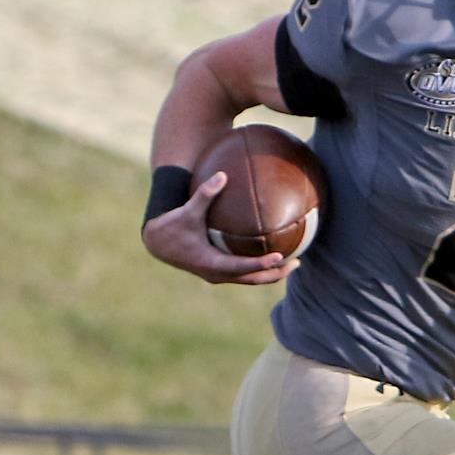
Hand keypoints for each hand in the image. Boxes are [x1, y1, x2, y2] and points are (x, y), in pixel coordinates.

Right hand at [141, 171, 296, 284]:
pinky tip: (274, 256)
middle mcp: (217, 274)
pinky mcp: (219, 272)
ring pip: (250, 279)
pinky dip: (260, 268)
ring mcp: (218, 275)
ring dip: (271, 273)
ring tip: (292, 262)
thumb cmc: (173, 226)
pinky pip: (245, 273)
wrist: (158, 243)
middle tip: (296, 262)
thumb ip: (205, 194)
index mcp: (211, 262)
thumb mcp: (187, 211)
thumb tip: (222, 175)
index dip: (261, 263)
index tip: (279, 256)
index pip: (242, 266)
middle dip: (275, 272)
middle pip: (253, 278)